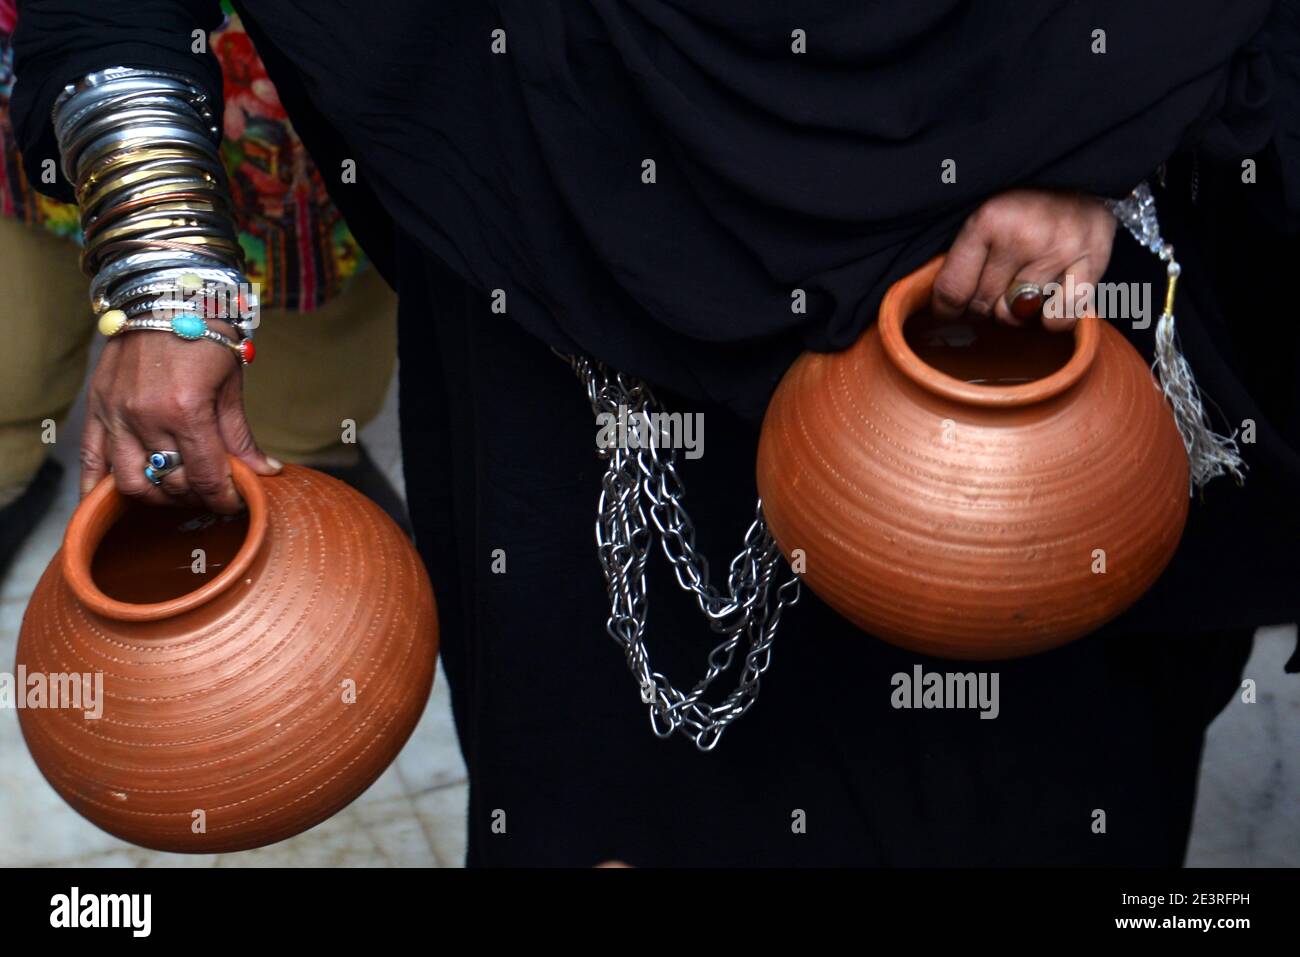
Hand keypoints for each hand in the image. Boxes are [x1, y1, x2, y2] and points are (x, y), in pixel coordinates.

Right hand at [82, 323, 280, 513]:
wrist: (165, 296)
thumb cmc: (205, 337)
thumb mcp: (231, 386)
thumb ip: (241, 436)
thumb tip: (266, 473)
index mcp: (187, 411)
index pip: (207, 477)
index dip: (225, 499)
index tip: (235, 503)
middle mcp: (147, 417)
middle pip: (173, 485)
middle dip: (197, 497)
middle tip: (211, 493)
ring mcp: (117, 414)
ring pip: (133, 483)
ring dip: (158, 496)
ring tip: (176, 490)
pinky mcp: (97, 409)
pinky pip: (91, 462)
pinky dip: (98, 488)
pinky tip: (111, 502)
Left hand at [931, 188, 1116, 330]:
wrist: (1081, 173)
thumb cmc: (1022, 203)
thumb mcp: (982, 215)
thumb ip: (961, 256)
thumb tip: (942, 306)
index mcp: (987, 220)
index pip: (951, 291)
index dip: (946, 308)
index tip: (950, 309)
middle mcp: (1023, 236)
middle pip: (983, 306)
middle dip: (982, 305)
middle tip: (992, 287)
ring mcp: (1059, 252)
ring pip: (1017, 315)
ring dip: (1015, 309)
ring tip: (1021, 284)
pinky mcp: (1091, 264)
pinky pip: (1059, 319)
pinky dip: (1051, 318)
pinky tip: (1048, 298)